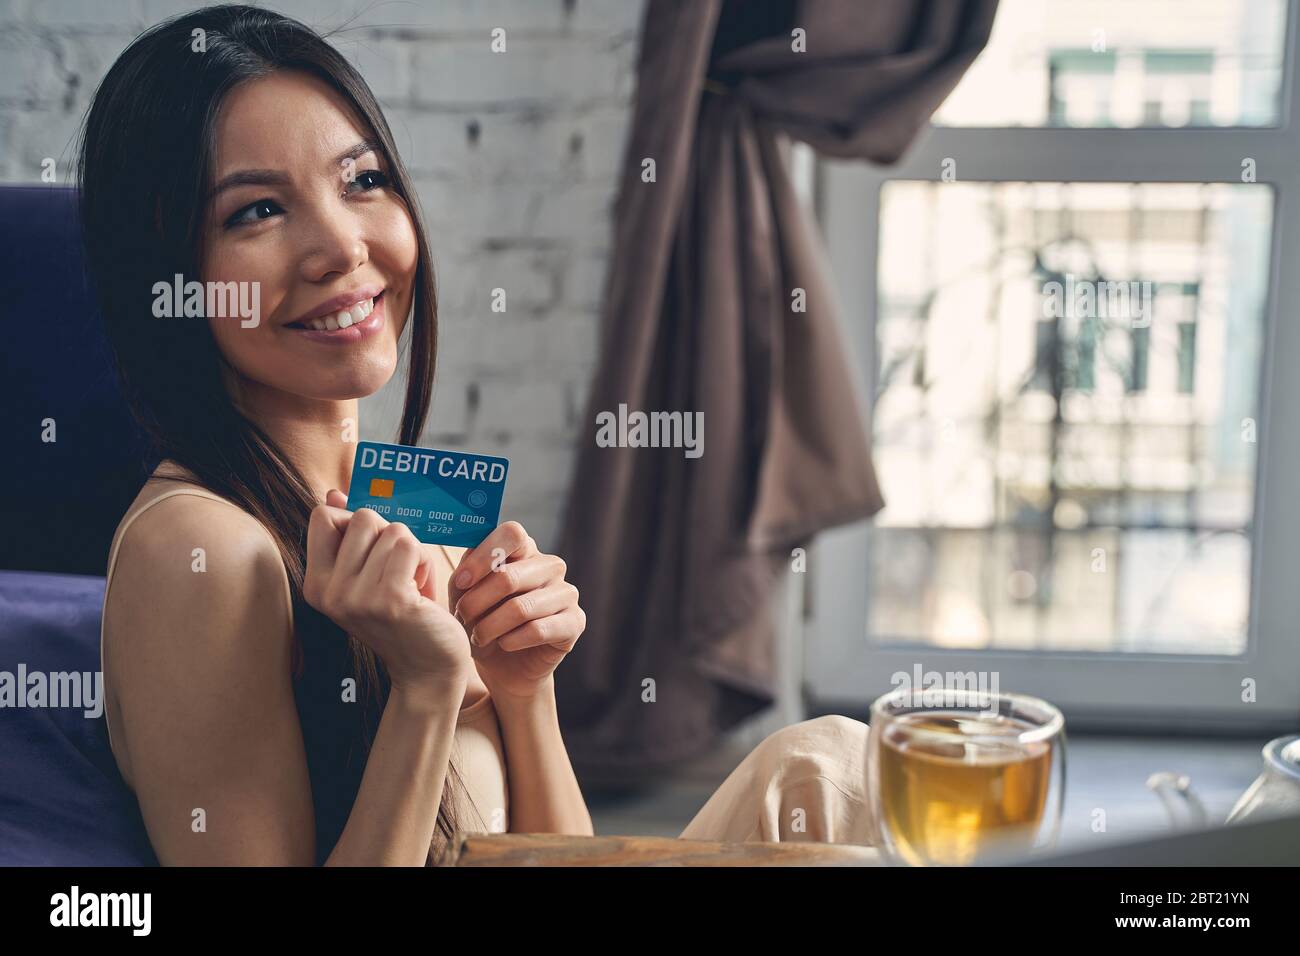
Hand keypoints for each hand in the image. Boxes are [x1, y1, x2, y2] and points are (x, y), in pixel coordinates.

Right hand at [303, 489, 471, 694]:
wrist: (427, 667)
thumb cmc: (403, 614)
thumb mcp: (368, 573)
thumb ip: (349, 534)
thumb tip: (332, 494)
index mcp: (316, 584)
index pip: (323, 516)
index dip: (354, 521)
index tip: (372, 550)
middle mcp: (328, 592)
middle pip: (362, 516)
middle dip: (390, 535)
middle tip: (397, 573)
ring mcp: (356, 598)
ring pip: (392, 530)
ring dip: (412, 552)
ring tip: (410, 585)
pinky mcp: (389, 599)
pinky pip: (410, 546)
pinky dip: (423, 563)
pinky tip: (421, 592)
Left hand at [449, 521, 584, 701]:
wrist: (503, 667)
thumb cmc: (483, 623)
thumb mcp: (465, 596)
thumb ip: (466, 572)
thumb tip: (470, 555)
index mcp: (524, 551)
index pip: (512, 533)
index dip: (483, 556)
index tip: (462, 581)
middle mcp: (550, 566)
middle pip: (510, 575)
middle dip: (477, 602)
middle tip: (463, 617)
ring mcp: (566, 593)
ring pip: (522, 607)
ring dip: (490, 626)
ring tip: (479, 637)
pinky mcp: (575, 622)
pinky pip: (539, 629)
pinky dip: (512, 641)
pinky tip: (504, 645)